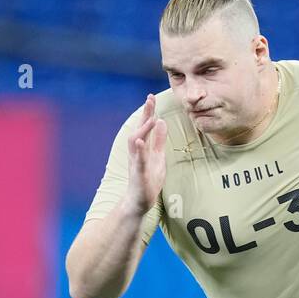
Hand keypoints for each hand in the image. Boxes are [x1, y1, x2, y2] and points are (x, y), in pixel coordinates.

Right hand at [125, 93, 166, 214]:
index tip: (151, 96)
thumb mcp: (158, 157)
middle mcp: (137, 153)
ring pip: (136, 143)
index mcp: (144, 148)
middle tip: (150, 98)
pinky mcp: (139, 174)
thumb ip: (159, 140)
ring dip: (143, 130)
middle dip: (144, 114)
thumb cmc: (148, 179)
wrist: (139, 202)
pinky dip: (139, 151)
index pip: (146, 126)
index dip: (148, 111)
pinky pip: (138, 161)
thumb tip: (162, 121)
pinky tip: (141, 141)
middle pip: (139, 129)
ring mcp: (137, 163)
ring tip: (151, 118)